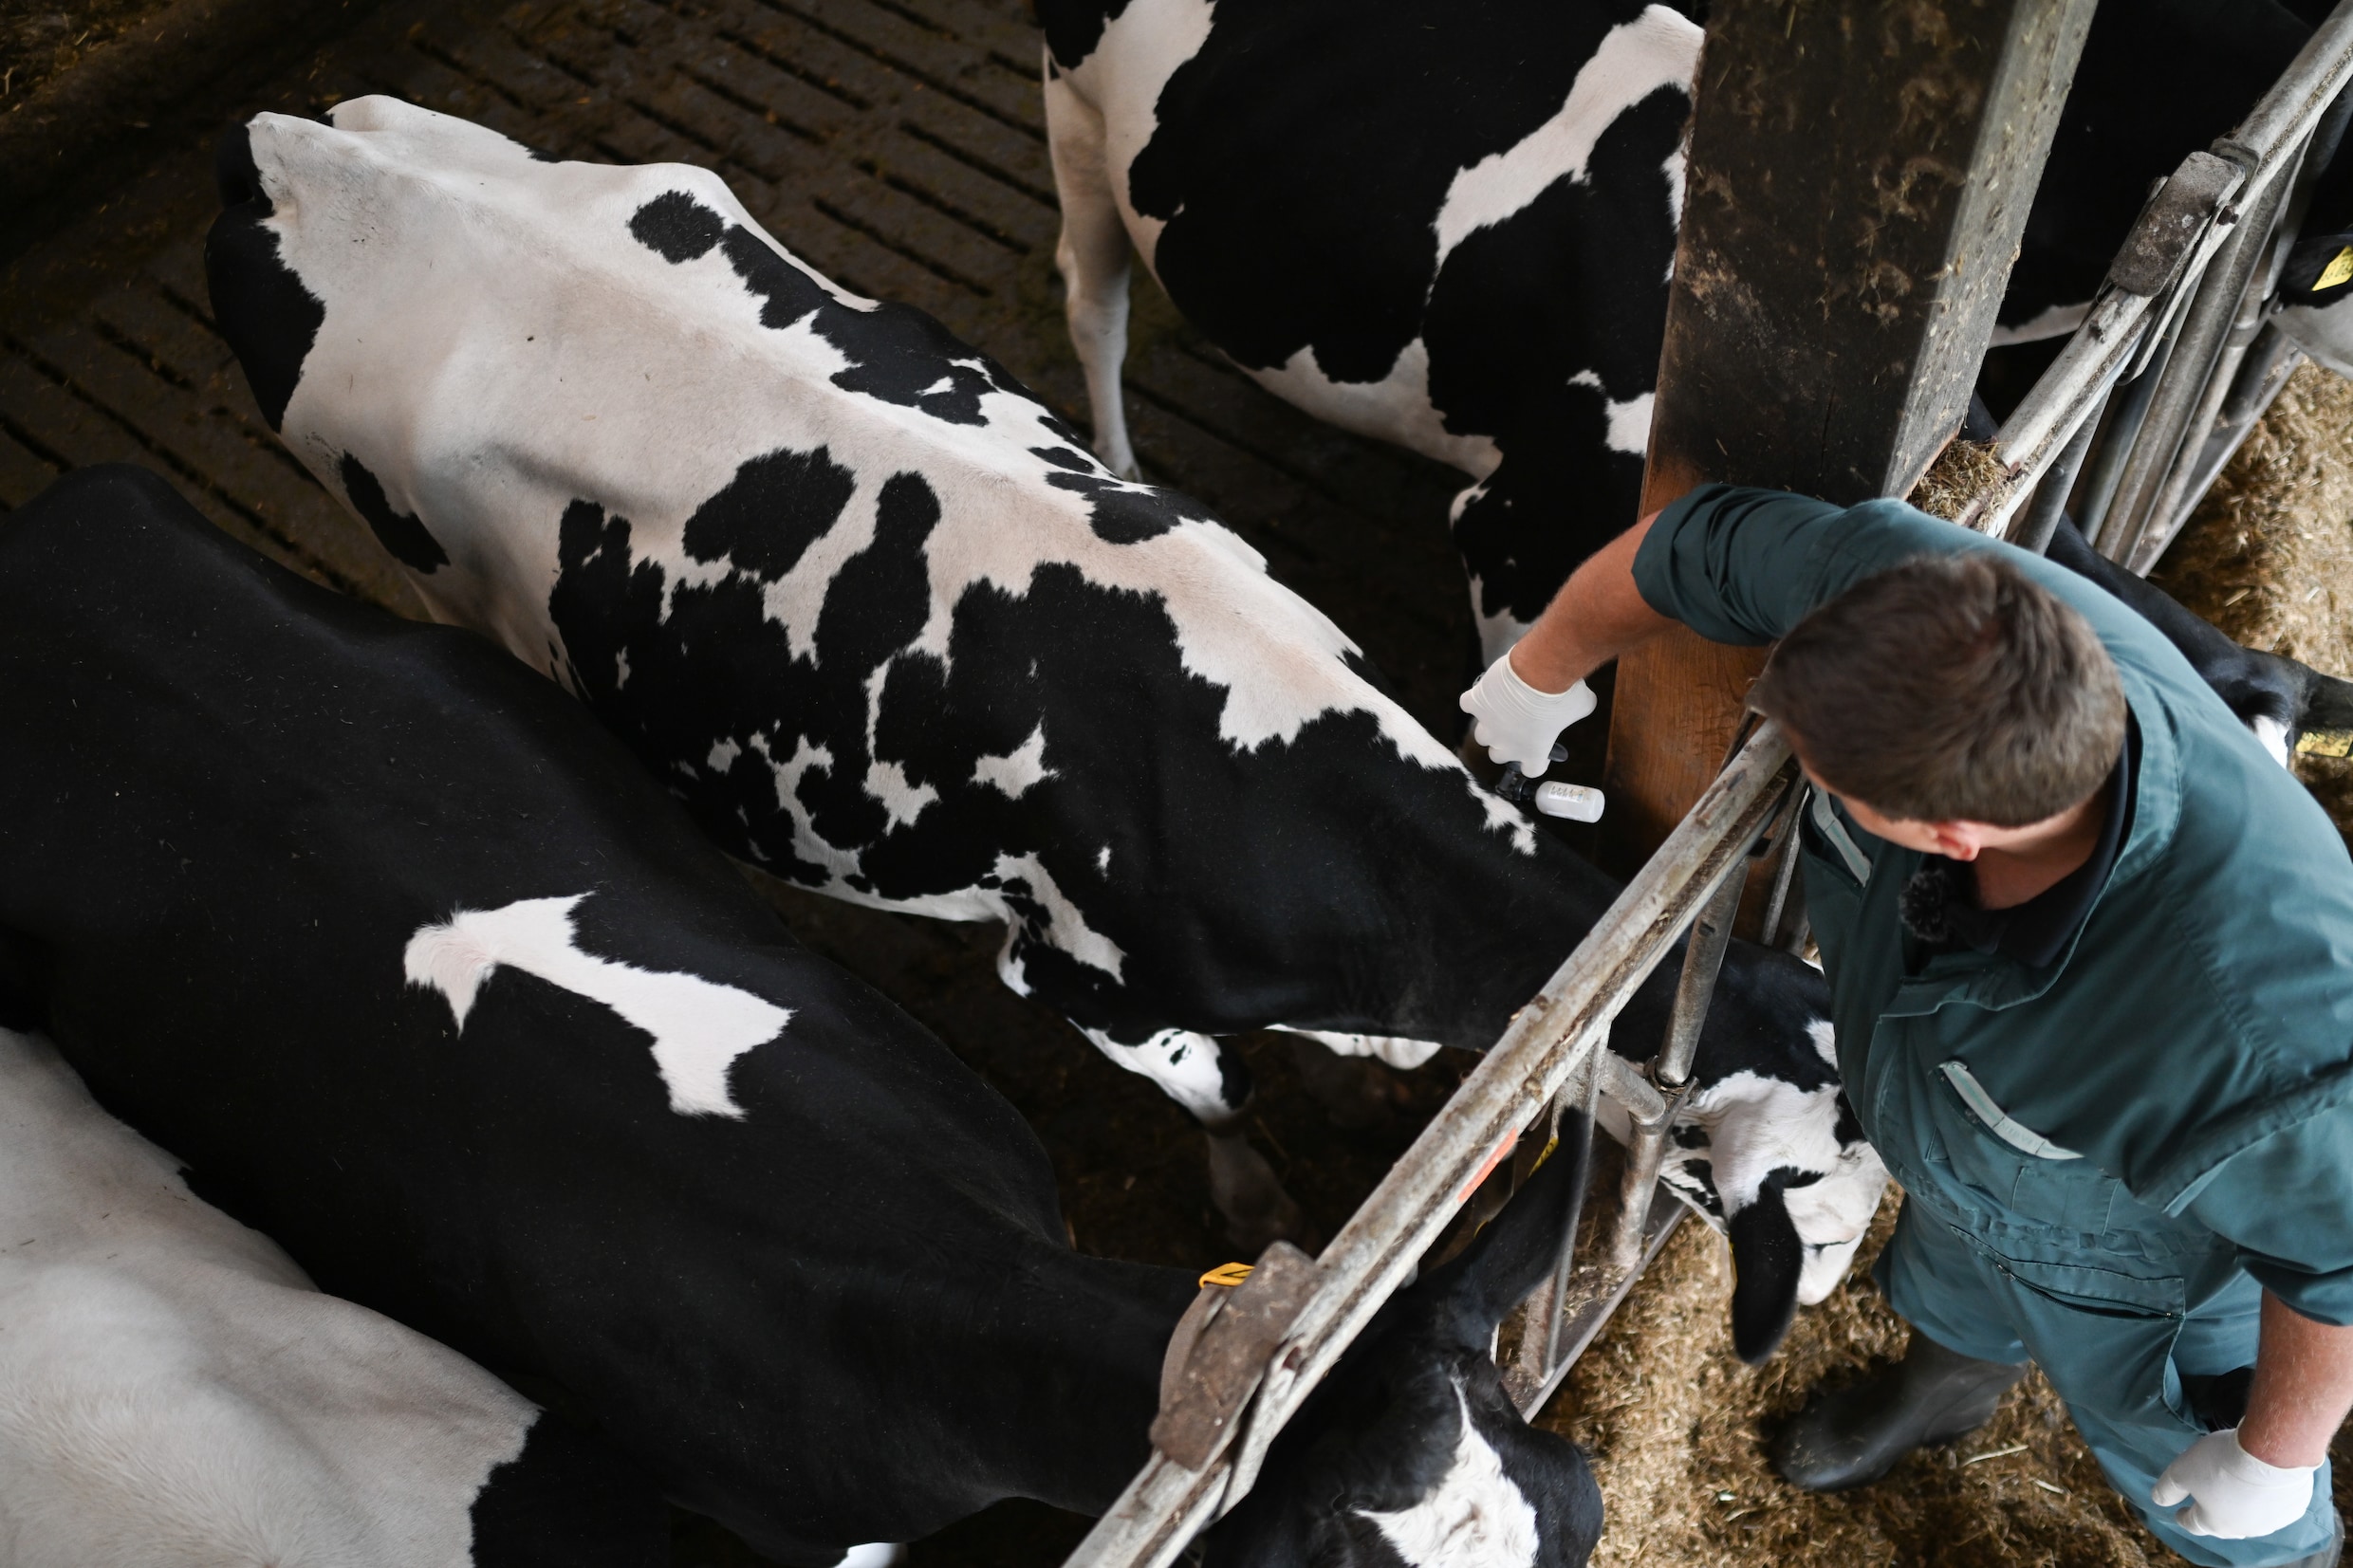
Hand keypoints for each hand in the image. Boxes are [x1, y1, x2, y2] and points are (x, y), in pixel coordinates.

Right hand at [1460, 654, 1596, 775]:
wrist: (1540, 672)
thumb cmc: (1564, 692)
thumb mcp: (1583, 705)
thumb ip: (1579, 710)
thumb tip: (1583, 702)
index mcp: (1534, 751)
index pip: (1531, 770)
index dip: (1535, 760)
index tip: (1539, 750)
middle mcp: (1507, 744)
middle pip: (1498, 755)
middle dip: (1506, 743)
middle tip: (1517, 727)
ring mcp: (1488, 725)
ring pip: (1481, 735)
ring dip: (1489, 725)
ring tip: (1500, 711)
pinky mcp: (1476, 704)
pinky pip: (1468, 705)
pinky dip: (1475, 699)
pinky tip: (1485, 690)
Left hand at [2152, 1429, 2316, 1538]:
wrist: (2273, 1455)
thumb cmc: (2222, 1463)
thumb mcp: (2182, 1470)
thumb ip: (2168, 1488)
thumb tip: (2158, 1500)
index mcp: (2214, 1523)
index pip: (2193, 1523)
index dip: (2183, 1517)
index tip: (2178, 1514)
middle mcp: (2244, 1528)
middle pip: (2223, 1525)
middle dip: (2213, 1516)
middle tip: (2208, 1505)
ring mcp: (2271, 1521)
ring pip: (2251, 1518)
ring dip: (2242, 1508)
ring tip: (2235, 1495)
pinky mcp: (2292, 1508)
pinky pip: (2275, 1507)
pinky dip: (2267, 1500)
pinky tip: (2264, 1489)